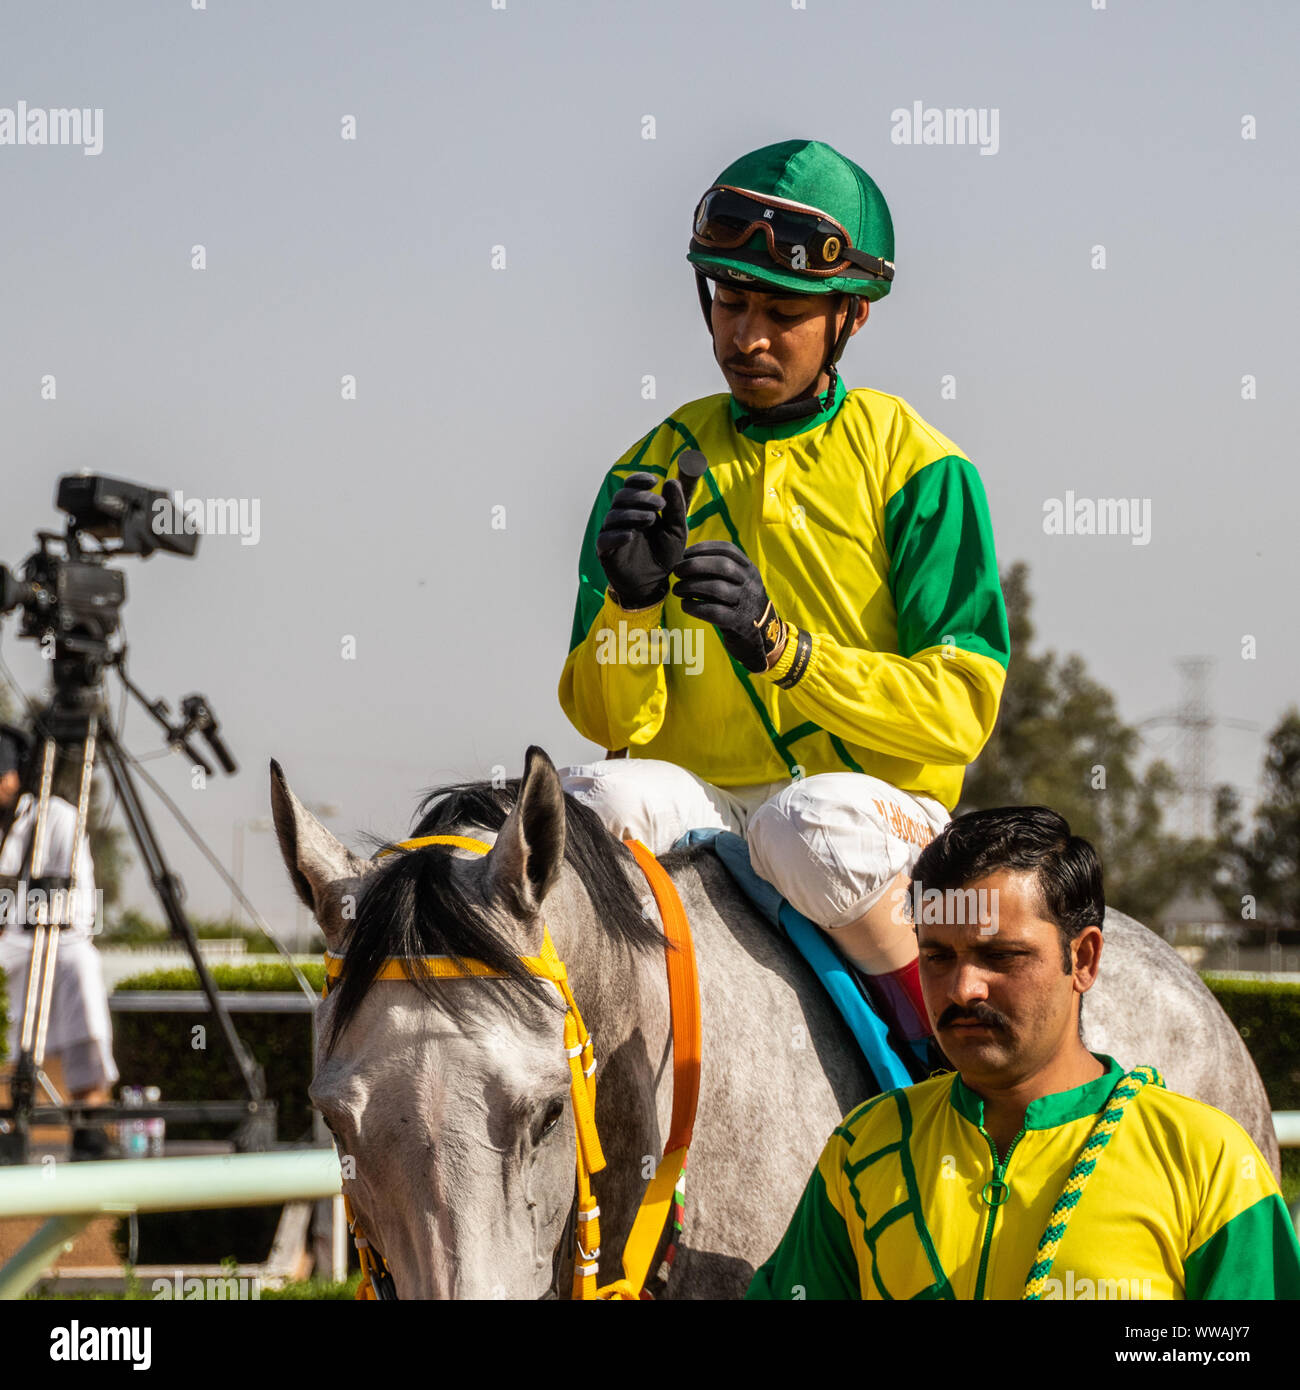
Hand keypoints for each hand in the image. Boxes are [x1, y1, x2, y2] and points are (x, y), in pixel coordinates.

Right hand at [596, 473, 687, 609]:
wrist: (655, 584)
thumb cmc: (664, 555)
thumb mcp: (676, 531)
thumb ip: (676, 508)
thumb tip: (671, 481)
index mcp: (636, 509)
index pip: (630, 487)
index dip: (638, 480)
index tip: (654, 481)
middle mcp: (621, 518)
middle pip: (621, 498)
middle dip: (640, 498)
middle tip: (659, 505)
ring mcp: (611, 534)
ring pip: (613, 516)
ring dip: (631, 514)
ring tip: (650, 519)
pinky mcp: (605, 552)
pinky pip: (605, 539)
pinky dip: (617, 535)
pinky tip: (631, 535)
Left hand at [672, 540, 785, 672]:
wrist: (759, 635)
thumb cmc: (736, 603)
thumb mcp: (736, 582)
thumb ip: (716, 571)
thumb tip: (683, 561)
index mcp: (749, 569)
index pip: (728, 550)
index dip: (704, 548)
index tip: (685, 553)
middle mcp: (750, 583)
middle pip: (723, 566)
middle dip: (695, 565)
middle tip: (677, 571)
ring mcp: (746, 602)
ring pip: (717, 588)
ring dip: (691, 586)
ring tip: (677, 589)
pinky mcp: (738, 622)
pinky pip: (714, 611)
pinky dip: (695, 607)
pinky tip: (685, 604)